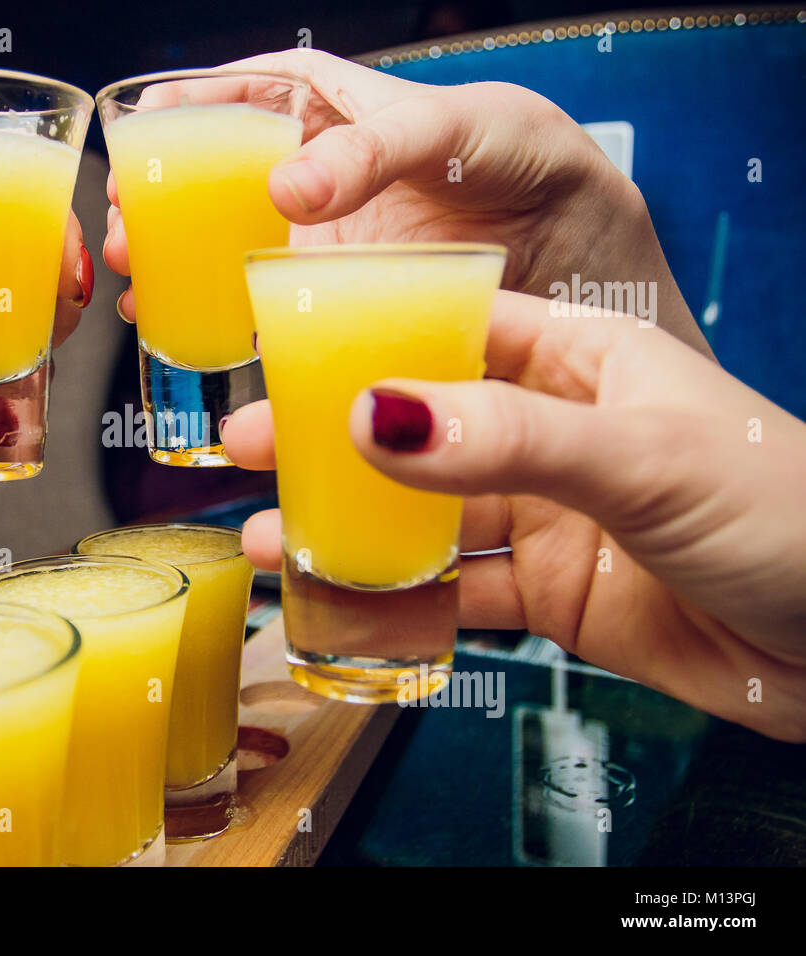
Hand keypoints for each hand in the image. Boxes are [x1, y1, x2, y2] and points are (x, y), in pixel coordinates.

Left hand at [0, 159, 91, 509]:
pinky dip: (30, 394)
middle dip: (53, 258)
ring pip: (31, 312)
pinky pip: (20, 385)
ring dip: (51, 327)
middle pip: (14, 241)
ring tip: (31, 355)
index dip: (12, 183)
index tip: (41, 218)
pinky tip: (7, 411)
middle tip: (60, 291)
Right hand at [104, 48, 710, 357]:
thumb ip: (387, 149)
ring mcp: (354, 275)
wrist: (623, 303)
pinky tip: (205, 369)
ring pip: (248, 271)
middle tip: (122, 229)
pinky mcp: (365, 338)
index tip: (147, 120)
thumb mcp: (480, 137)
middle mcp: (352, 205)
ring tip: (138, 295)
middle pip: (240, 193)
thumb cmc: (565, 187)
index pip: (275, 97)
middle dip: (173, 207)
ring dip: (190, 282)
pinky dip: (242, 358)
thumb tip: (284, 190)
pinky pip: (288, 343)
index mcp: (375, 132)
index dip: (208, 101)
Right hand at [224, 292, 805, 741]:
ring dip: (349, 527)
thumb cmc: (787, 511)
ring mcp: (553, 515)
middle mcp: (555, 433)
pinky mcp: (556, 594)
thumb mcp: (637, 455)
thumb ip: (505, 439)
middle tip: (247, 445)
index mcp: (581, 361)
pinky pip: (460, 594)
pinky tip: (341, 602)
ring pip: (428, 517)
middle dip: (332, 437)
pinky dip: (399, 603)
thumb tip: (371, 414)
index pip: (456, 324)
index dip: (370, 331)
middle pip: (422, 426)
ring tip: (268, 535)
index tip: (285, 344)